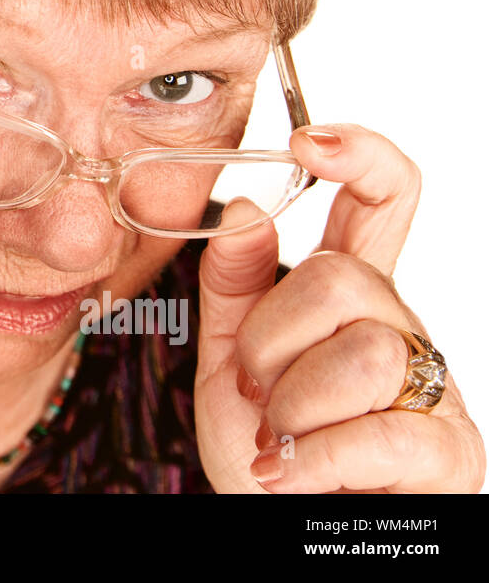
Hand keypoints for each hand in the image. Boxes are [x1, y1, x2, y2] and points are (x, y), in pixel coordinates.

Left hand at [193, 122, 485, 492]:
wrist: (286, 533)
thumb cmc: (268, 452)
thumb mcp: (227, 365)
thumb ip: (232, 289)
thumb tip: (244, 209)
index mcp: (349, 299)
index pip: (380, 202)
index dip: (360, 157)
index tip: (308, 142)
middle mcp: (400, 329)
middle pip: (344, 280)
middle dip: (270, 338)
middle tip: (254, 391)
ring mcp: (432, 390)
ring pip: (364, 353)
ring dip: (291, 408)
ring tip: (278, 443)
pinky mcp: (448, 455)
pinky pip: (381, 433)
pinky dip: (313, 461)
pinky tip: (290, 477)